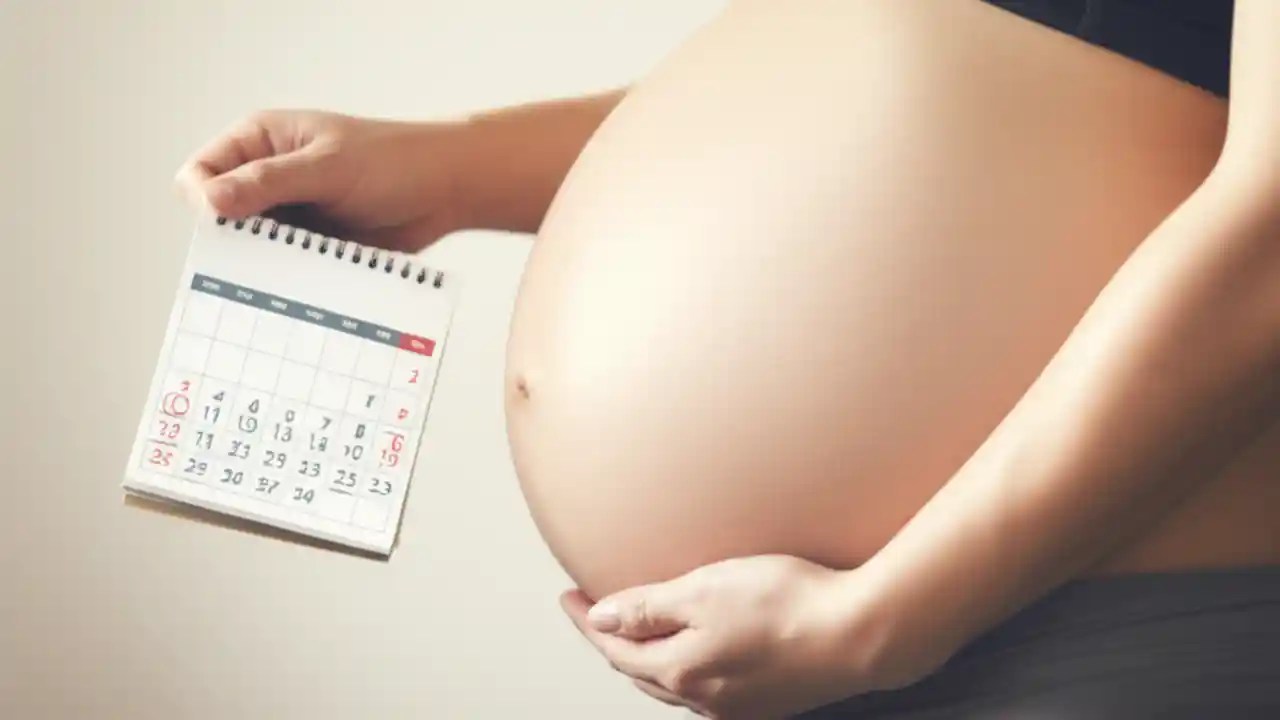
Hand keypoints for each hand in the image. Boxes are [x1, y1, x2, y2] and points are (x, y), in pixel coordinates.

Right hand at [174, 109, 468, 251]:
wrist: (447, 189)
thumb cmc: (394, 161)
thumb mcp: (329, 168)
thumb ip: (271, 182)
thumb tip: (211, 200)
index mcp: (260, 142)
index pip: (201, 174)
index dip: (204, 202)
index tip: (226, 225)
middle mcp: (267, 176)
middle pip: (222, 216)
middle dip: (234, 240)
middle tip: (262, 259)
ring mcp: (290, 212)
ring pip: (253, 247)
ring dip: (265, 264)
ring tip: (293, 271)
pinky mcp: (313, 243)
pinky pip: (286, 266)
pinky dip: (291, 277)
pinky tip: (308, 284)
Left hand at [560, 555, 916, 718]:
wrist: (859, 635)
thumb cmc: (786, 604)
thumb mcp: (704, 591)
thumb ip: (648, 607)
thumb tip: (601, 620)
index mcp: (680, 672)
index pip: (615, 649)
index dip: (588, 621)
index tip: (570, 597)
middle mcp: (704, 699)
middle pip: (641, 672)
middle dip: (614, 642)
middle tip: (598, 611)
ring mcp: (737, 705)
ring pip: (675, 684)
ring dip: (650, 658)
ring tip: (641, 630)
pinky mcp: (768, 701)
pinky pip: (709, 687)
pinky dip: (688, 667)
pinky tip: (699, 650)